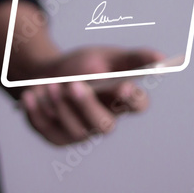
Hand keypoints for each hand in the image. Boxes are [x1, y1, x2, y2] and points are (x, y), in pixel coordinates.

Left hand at [18, 47, 163, 145]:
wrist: (48, 73)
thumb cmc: (83, 66)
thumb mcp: (107, 56)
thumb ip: (132, 58)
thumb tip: (161, 58)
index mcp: (122, 98)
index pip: (138, 105)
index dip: (133, 99)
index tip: (124, 85)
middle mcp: (105, 119)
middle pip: (105, 125)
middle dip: (87, 105)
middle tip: (73, 84)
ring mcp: (82, 131)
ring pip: (75, 129)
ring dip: (60, 105)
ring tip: (49, 84)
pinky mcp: (59, 138)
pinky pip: (48, 130)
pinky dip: (38, 112)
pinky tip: (32, 94)